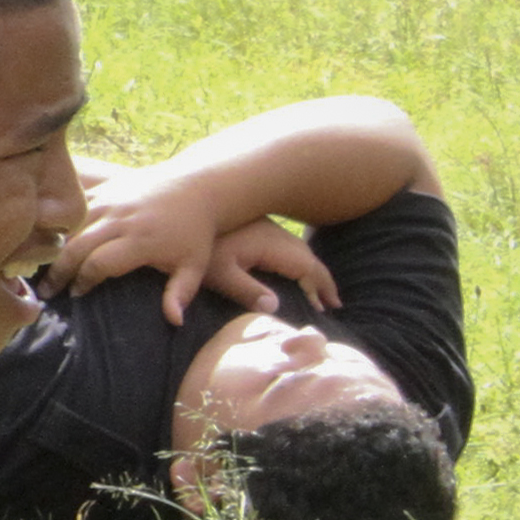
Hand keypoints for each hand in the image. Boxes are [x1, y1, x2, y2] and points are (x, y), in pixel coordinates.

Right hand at [52, 160, 262, 321]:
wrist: (197, 187)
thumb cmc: (194, 233)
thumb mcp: (194, 266)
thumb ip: (181, 294)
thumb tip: (175, 322)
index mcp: (140, 240)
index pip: (99, 263)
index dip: (83, 281)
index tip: (76, 296)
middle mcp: (119, 219)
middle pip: (76, 245)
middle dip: (58, 270)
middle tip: (46, 290)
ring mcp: (109, 200)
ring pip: (70, 226)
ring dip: (54, 247)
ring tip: (41, 266)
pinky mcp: (105, 189)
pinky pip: (74, 207)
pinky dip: (61, 223)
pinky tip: (50, 238)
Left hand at [209, 217, 339, 311]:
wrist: (185, 211)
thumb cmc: (199, 248)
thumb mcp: (219, 274)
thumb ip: (246, 291)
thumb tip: (275, 308)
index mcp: (271, 245)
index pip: (307, 267)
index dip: (320, 287)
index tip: (329, 308)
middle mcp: (275, 233)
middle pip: (307, 258)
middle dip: (322, 280)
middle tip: (334, 303)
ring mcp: (266, 228)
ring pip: (298, 250)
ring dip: (310, 270)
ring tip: (319, 290)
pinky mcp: (256, 227)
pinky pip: (286, 246)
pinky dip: (296, 261)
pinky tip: (292, 270)